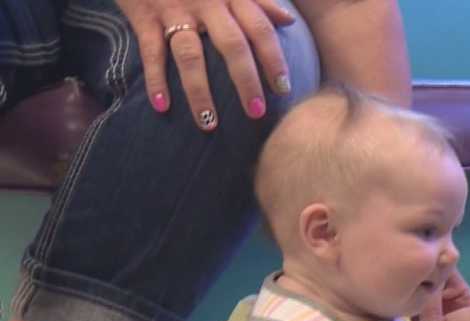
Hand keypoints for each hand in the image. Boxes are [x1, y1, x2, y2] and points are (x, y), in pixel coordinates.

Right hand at [116, 0, 295, 129]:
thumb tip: (288, 20)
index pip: (260, 29)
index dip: (274, 59)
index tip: (284, 90)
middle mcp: (207, 3)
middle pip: (232, 45)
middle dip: (246, 81)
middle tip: (256, 113)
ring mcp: (175, 10)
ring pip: (190, 55)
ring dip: (199, 92)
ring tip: (209, 123)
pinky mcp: (145, 17)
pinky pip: (152, 52)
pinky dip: (155, 79)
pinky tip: (162, 106)